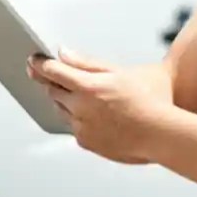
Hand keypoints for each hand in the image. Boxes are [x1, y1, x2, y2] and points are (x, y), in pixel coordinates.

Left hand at [27, 48, 169, 164]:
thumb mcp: (120, 72)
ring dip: (64, 100)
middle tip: (48, 73)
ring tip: (77, 92)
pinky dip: (77, 118)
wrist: (164, 134)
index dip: (40, 63)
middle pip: (52, 91)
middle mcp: (80, 108)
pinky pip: (74, 127)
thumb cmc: (151, 98)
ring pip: (61, 110)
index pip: (53, 71)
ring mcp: (82, 128)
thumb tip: (62, 52)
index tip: (33, 59)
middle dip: (51, 81)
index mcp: (88, 86)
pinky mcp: (87, 143)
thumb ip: (87, 63)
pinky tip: (92, 113)